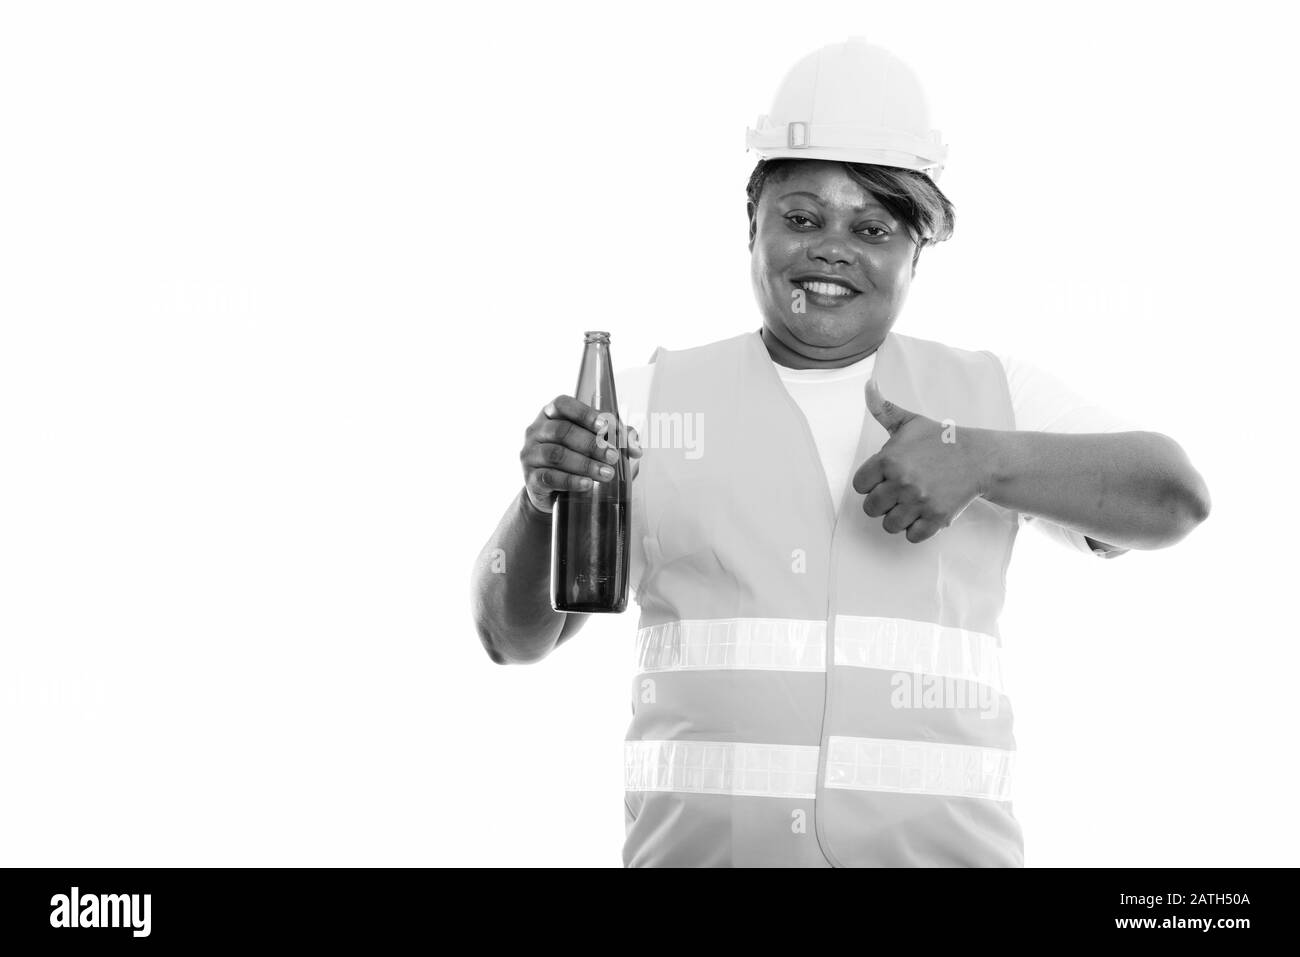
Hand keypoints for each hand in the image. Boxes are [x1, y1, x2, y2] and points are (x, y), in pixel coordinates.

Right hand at [520, 395, 641, 513]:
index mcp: (551, 414)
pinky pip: (550, 478)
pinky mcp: (531, 479)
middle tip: (613, 456)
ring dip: (585, 464)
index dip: (584, 413)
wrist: (552, 494)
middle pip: (562, 431)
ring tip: (607, 473)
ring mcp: (530, 455)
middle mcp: (536, 431)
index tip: (605, 426)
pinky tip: (587, 484)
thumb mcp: (594, 444)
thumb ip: (615, 438)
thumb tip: (636, 447)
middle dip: (592, 444)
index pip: (563, 404)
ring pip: (556, 454)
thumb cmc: (575, 461)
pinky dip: (571, 481)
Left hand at [852, 378, 989, 542]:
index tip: (885, 478)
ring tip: (912, 503)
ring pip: (889, 525)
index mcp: (888, 459)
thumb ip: (882, 408)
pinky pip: (912, 536)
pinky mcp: (936, 518)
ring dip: (899, 518)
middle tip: (900, 492)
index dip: (871, 483)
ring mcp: (919, 502)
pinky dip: (917, 529)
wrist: (979, 458)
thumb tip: (868, 385)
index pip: (860, 486)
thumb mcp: (910, 422)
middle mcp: (901, 482)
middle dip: (883, 502)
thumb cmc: (940, 440)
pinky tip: (924, 514)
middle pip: (871, 508)